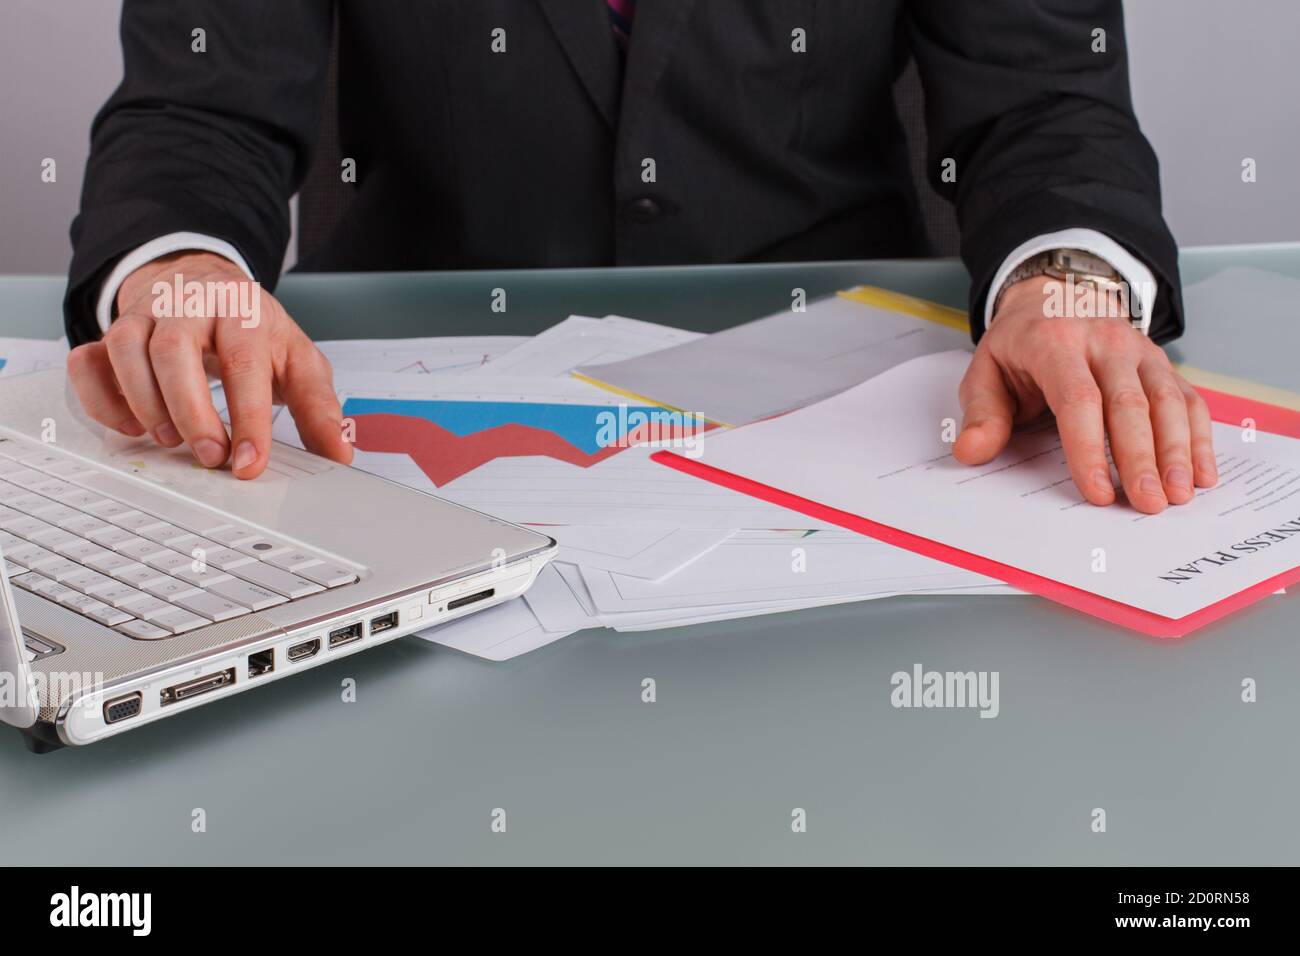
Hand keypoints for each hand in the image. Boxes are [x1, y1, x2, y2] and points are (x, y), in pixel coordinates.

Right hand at [67, 251, 352, 478]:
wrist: (206, 283)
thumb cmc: (253, 329)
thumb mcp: (297, 360)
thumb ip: (318, 407)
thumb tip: (339, 454)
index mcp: (242, 312)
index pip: (244, 364)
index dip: (247, 419)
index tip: (249, 464)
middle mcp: (189, 306)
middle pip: (175, 352)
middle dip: (191, 413)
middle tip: (210, 457)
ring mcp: (145, 315)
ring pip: (126, 349)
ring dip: (144, 404)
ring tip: (171, 442)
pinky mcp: (112, 329)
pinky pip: (88, 361)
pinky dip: (101, 400)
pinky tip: (130, 428)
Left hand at [953, 275, 1216, 513]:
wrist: (1054, 296)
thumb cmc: (1019, 345)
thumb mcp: (986, 372)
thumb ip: (982, 414)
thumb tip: (970, 452)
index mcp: (1054, 343)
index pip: (1078, 399)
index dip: (1089, 448)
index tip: (1098, 491)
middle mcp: (1104, 342)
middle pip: (1129, 403)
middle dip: (1141, 457)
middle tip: (1147, 503)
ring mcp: (1139, 350)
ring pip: (1166, 399)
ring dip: (1177, 450)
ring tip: (1178, 494)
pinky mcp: (1161, 363)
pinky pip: (1187, 398)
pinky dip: (1199, 436)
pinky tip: (1201, 472)